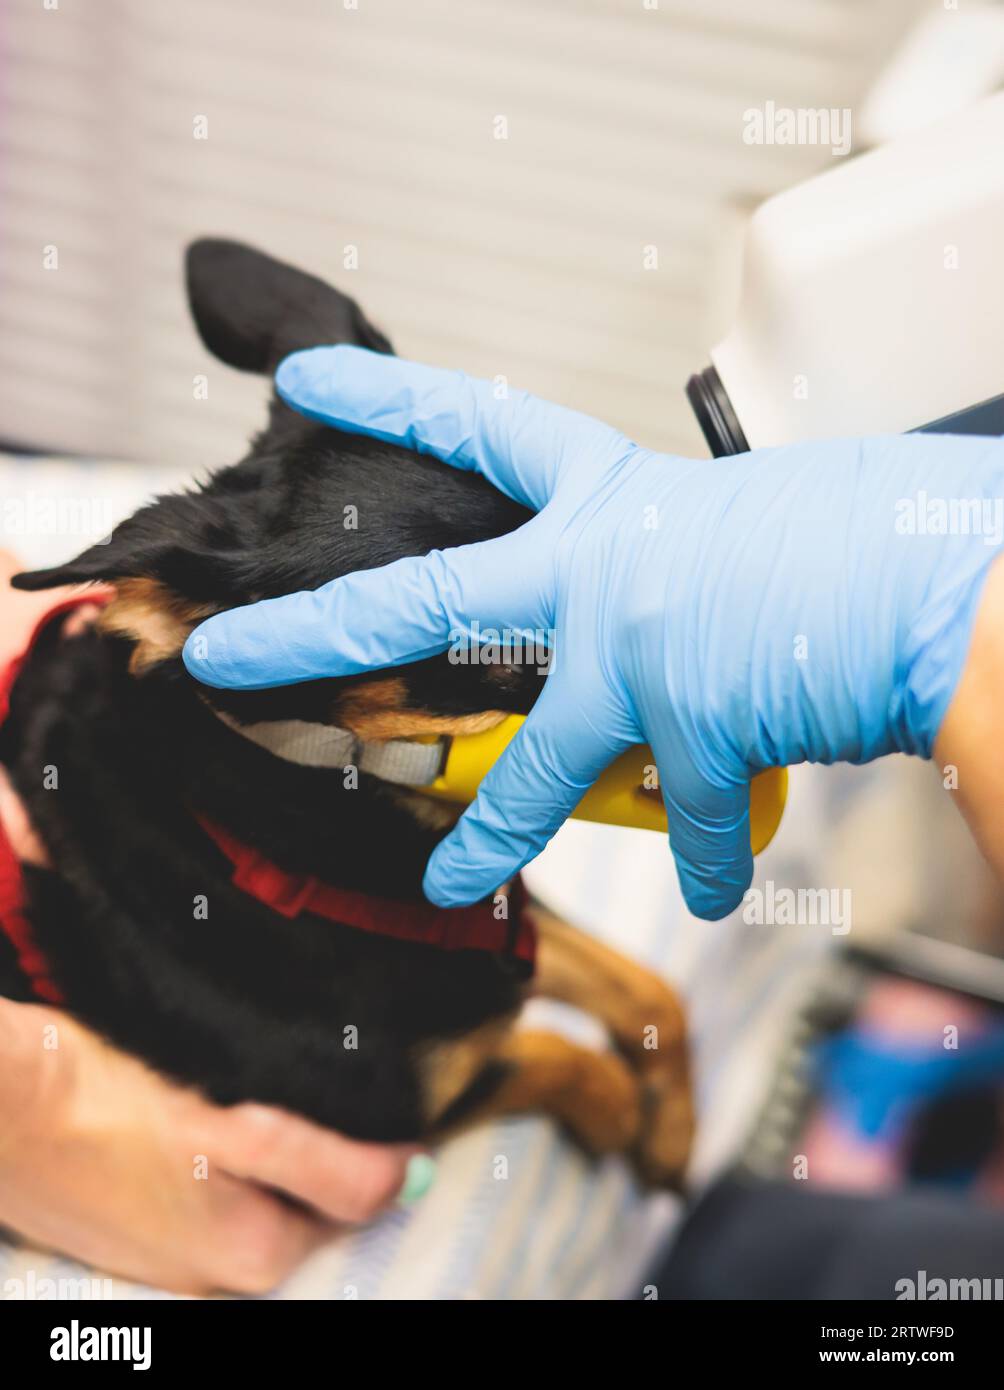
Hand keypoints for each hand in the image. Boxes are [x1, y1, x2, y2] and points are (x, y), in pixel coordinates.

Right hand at [0, 998, 424, 1293]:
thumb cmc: (113, 1107)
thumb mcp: (239, 1131)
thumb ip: (328, 1165)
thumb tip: (410, 1179)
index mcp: (256, 1255)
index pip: (354, 1199)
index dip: (372, 1141)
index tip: (374, 1084)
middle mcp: (218, 1274)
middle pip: (304, 1199)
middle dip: (319, 1145)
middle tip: (308, 1075)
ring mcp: (170, 1254)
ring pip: (255, 1192)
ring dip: (268, 1146)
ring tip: (254, 1085)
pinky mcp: (133, 1225)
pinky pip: (206, 1191)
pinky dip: (220, 1155)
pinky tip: (204, 1108)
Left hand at [184, 347, 1003, 917]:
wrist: (952, 584)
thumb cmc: (865, 535)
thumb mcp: (741, 521)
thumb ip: (671, 560)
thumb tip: (662, 601)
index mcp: (618, 502)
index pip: (482, 430)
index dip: (389, 396)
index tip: (306, 381)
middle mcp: (606, 571)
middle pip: (427, 605)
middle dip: (312, 635)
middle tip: (220, 659)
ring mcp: (642, 654)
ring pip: (535, 762)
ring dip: (489, 831)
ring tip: (452, 879)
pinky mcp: (696, 730)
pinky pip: (683, 818)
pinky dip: (699, 854)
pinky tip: (703, 882)